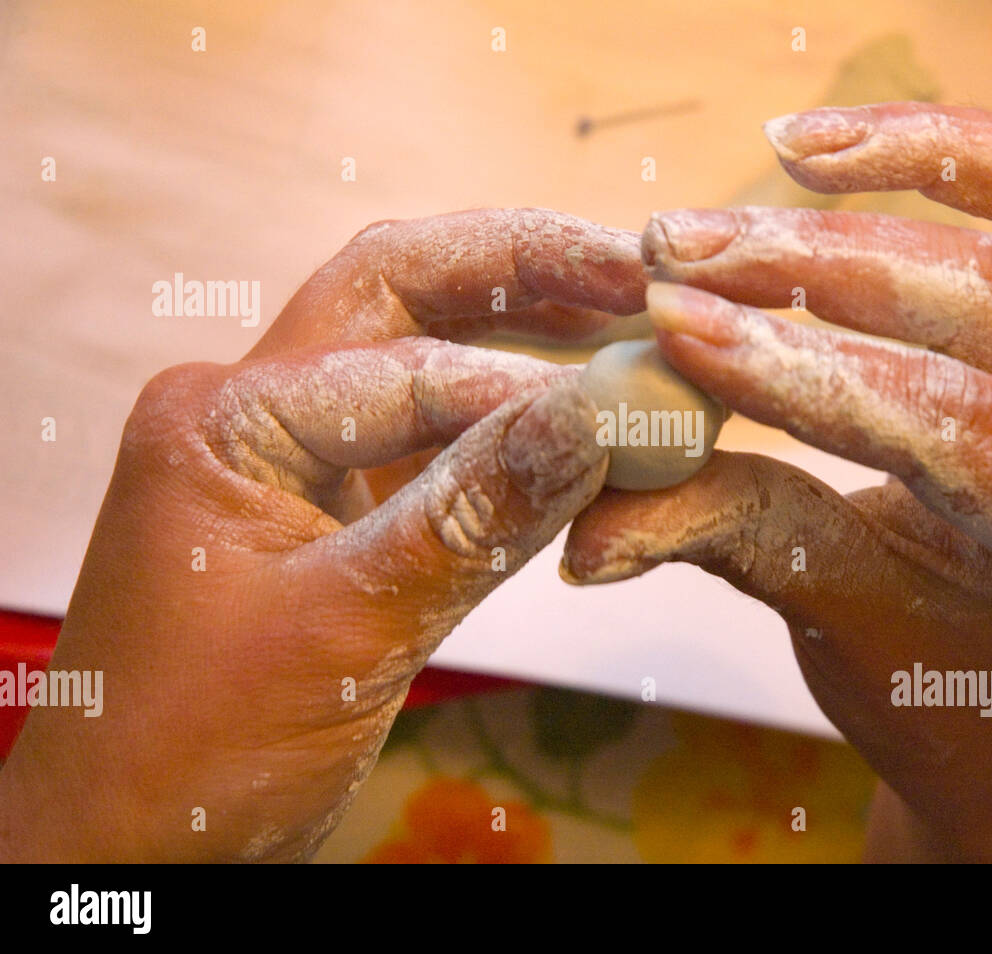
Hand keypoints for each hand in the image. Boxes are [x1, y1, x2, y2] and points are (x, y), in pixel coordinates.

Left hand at [0, 209, 644, 861]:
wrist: (124, 849)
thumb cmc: (189, 752)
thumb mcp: (339, 632)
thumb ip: (470, 520)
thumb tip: (595, 418)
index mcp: (228, 417)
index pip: (406, 366)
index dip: (528, 386)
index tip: (635, 398)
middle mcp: (260, 414)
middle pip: (402, 296)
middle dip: (520, 272)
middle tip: (636, 266)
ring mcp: (300, 464)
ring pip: (425, 360)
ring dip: (523, 335)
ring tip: (628, 315)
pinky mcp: (339, 519)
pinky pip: (437, 449)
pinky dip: (511, 433)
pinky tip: (580, 423)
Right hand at [561, 95, 991, 860]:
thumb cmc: (938, 682)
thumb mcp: (837, 623)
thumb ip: (728, 537)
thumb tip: (586, 525)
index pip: (943, 418)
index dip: (798, 365)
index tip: (672, 327)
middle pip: (987, 295)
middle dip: (817, 261)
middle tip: (681, 248)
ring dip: (919, 157)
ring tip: (790, 146)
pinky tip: (950, 125)